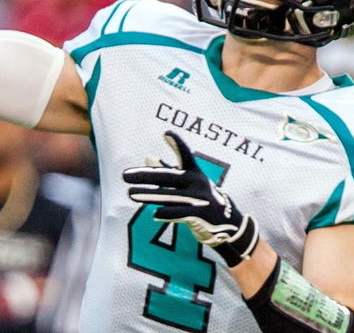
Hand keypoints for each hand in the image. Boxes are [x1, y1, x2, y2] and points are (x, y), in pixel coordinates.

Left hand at [123, 131, 258, 266]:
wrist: (228, 221)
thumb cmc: (202, 197)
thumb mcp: (189, 181)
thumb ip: (168, 170)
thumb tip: (147, 157)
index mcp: (193, 172)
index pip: (185, 154)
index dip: (177, 144)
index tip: (167, 133)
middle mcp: (197, 182)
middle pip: (167, 177)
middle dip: (145, 176)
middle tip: (125, 176)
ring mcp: (199, 199)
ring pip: (170, 196)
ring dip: (149, 195)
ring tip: (130, 193)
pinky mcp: (201, 215)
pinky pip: (181, 214)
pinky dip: (168, 213)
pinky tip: (154, 214)